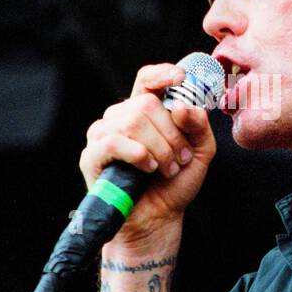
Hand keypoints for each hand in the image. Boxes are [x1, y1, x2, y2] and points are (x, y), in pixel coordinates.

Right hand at [78, 63, 216, 245]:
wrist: (159, 218)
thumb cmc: (176, 182)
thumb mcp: (200, 150)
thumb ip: (198, 124)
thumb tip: (182, 105)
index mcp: (145, 110)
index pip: (147, 78)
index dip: (162, 73)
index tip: (181, 79)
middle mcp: (120, 117)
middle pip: (145, 103)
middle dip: (171, 133)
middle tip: (180, 158)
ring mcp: (103, 135)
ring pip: (131, 121)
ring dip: (158, 148)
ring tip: (166, 169)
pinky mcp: (91, 156)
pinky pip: (113, 141)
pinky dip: (137, 154)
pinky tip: (148, 168)